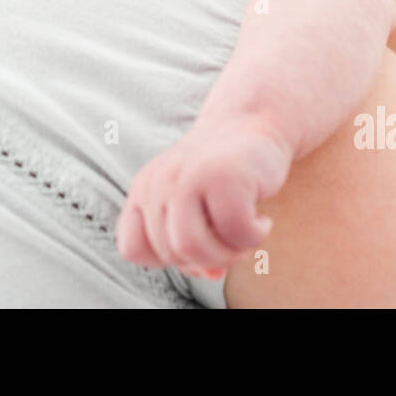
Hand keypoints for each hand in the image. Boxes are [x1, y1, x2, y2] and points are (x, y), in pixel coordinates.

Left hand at [116, 112, 293, 274]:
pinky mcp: (223, 176)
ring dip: (228, 255)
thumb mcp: (193, 205)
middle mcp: (159, 182)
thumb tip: (210, 274)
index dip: (166, 259)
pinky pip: (236, 234)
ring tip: (245, 236)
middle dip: (208, 258)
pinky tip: (263, 220)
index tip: (198, 246)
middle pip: (171, 254)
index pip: (132, 248)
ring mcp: (189, 177)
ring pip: (193, 249)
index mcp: (144, 190)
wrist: (253, 121)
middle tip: (233, 239)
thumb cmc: (222, 172)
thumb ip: (190, 241)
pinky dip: (255, 237)